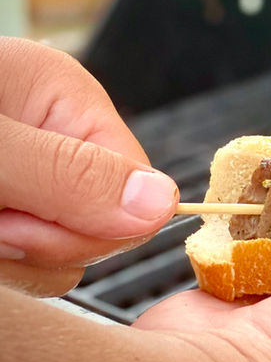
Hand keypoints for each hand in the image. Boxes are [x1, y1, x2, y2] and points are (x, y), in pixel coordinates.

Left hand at [0, 37, 177, 295]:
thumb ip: (69, 174)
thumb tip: (163, 204)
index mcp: (68, 100)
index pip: (135, 187)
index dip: (87, 225)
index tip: (15, 226)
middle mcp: (55, 138)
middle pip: (102, 226)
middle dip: (42, 243)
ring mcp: (28, 177)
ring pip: (61, 255)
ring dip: (13, 261)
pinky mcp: (8, 206)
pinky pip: (28, 260)